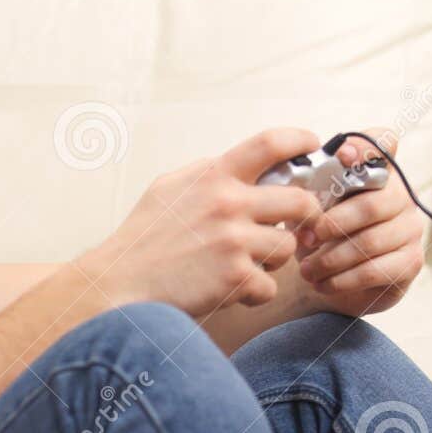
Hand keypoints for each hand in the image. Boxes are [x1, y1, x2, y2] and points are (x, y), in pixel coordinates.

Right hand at [80, 128, 324, 317]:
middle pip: (301, 201)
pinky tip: (230, 289)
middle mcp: (228, 203)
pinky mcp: (235, 278)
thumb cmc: (142, 239)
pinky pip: (269, 286)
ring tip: (245, 263)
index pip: (270, 143)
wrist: (119, 282)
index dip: (300, 140)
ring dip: (272, 259)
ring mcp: (234, 241)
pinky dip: (254, 293)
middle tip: (294, 226)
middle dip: (304, 216)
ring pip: (287, 247)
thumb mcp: (167, 189)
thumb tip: (240, 167)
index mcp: (213, 176)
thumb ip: (205, 174)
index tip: (312, 145)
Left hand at [292, 127, 424, 315]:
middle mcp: (399, 195)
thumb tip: (290, 188)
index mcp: (375, 171)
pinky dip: (342, 279)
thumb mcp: (305, 209)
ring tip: (306, 270)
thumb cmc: (319, 234)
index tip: (341, 155)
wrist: (331, 278)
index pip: (383, 143)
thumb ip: (302, 191)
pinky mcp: (410, 261)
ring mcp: (409, 228)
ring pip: (370, 242)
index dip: (365, 147)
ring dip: (331, 259)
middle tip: (304, 239)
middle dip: (331, 224)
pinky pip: (375, 270)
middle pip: (371, 204)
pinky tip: (322, 283)